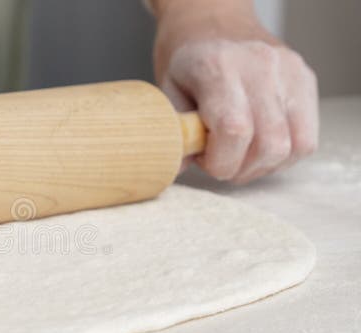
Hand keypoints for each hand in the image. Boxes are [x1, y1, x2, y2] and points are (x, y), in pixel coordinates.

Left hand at [153, 4, 318, 183]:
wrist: (213, 22)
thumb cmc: (188, 59)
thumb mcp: (167, 91)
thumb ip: (175, 131)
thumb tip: (175, 168)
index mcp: (219, 67)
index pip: (235, 131)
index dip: (220, 161)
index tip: (203, 159)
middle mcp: (261, 67)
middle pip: (269, 145)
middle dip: (240, 169)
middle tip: (219, 159)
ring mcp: (290, 73)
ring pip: (293, 147)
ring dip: (262, 165)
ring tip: (238, 153)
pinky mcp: (306, 81)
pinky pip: (306, 139)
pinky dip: (282, 155)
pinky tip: (258, 146)